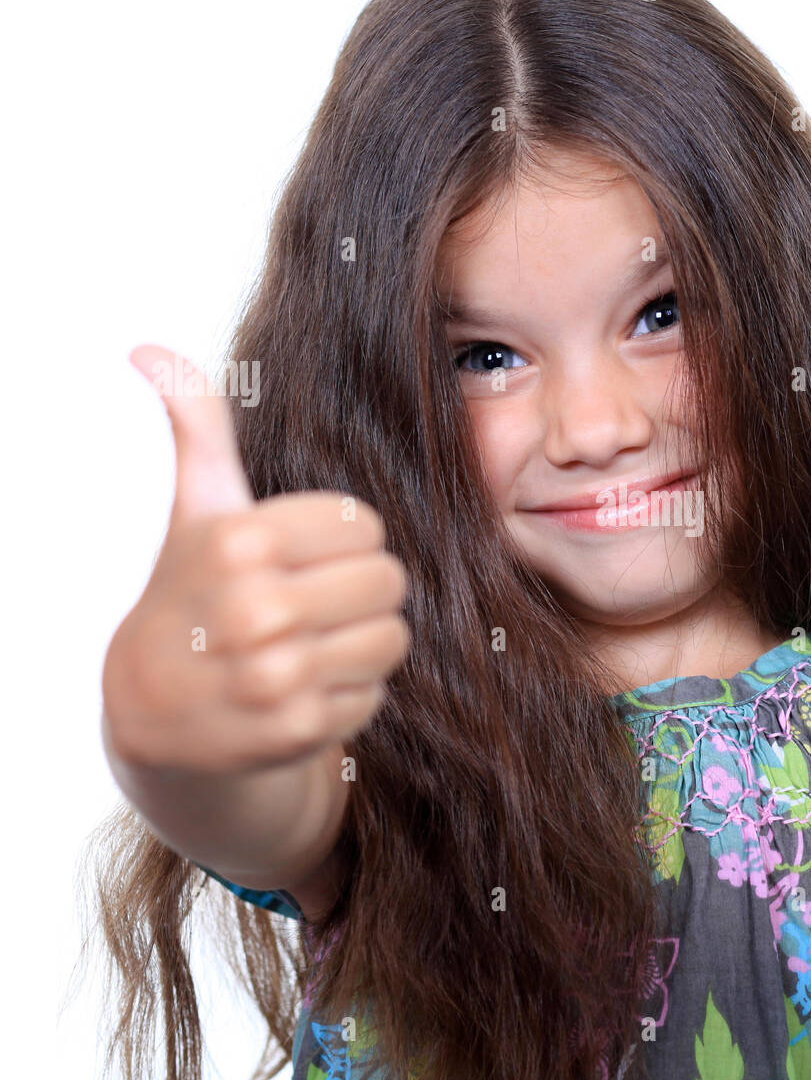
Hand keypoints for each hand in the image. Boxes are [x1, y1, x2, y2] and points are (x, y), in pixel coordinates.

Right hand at [102, 345, 410, 773]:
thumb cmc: (193, 593)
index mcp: (238, 542)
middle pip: (389, 581)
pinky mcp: (297, 730)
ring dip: (362, 642)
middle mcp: (255, 610)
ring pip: (392, 638)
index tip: (301, 557)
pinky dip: (350, 693)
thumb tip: (148, 348)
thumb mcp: (196, 510)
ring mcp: (275, 677)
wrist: (158, 713)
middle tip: (315, 604)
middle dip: (360, 590)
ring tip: (314, 644)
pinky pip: (375, 693)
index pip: (364, 526)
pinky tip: (305, 689)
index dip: (342, 541)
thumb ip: (196, 428)